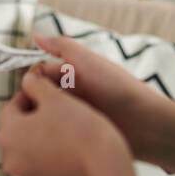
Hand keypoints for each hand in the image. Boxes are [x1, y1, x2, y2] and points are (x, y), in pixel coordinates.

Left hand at [0, 69, 128, 175]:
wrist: (103, 162)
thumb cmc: (77, 127)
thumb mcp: (53, 97)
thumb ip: (35, 84)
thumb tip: (27, 80)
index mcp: (7, 133)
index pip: (12, 106)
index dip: (29, 93)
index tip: (45, 89)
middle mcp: (10, 157)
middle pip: (17, 126)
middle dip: (32, 114)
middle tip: (54, 105)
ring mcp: (25, 173)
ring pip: (27, 143)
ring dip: (39, 131)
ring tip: (61, 122)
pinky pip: (37, 159)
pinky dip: (46, 149)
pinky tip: (65, 140)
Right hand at [29, 34, 174, 175]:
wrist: (144, 123)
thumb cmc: (117, 88)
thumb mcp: (87, 61)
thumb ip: (62, 46)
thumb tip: (34, 35)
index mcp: (73, 73)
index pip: (39, 74)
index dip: (31, 81)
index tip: (30, 92)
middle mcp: (72, 92)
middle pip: (40, 94)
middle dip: (33, 101)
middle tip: (32, 113)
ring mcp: (75, 115)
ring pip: (46, 114)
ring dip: (41, 119)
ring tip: (39, 127)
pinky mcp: (78, 136)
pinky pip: (57, 134)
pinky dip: (50, 135)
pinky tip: (47, 140)